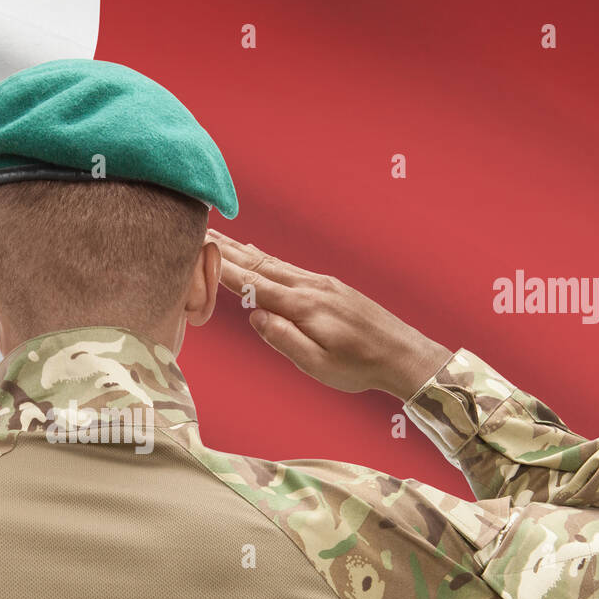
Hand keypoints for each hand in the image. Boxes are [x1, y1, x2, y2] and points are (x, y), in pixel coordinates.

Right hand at [208, 228, 451, 400]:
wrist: (402, 354)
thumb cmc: (359, 366)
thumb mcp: (317, 364)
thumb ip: (284, 339)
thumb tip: (255, 316)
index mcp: (303, 306)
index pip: (252, 283)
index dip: (222, 269)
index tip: (196, 251)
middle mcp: (310, 286)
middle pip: (258, 263)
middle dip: (226, 249)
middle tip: (198, 231)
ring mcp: (321, 283)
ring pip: (273, 262)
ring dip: (242, 250)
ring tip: (218, 238)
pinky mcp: (330, 286)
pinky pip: (288, 267)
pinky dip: (265, 258)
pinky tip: (256, 255)